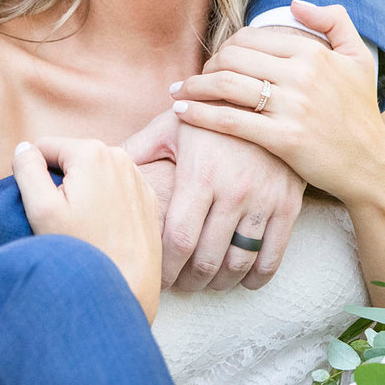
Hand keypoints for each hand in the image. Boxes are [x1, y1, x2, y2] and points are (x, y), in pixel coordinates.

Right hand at [12, 136, 161, 322]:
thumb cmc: (84, 250)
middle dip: (61, 182)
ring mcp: (137, 177)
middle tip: (64, 218)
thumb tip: (24, 148)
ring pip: (93, 174)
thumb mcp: (42, 209)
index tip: (44, 204)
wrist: (130, 287)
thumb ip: (27, 169)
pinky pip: (115, 189)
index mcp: (91, 152)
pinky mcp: (147, 198)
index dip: (35, 174)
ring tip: (85, 226)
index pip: (44, 147)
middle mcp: (120, 155)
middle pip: (71, 159)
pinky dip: (105, 202)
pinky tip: (104, 229)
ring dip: (83, 191)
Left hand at [124, 110, 303, 292]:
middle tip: (179, 286)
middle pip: (207, 258)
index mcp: (200, 175)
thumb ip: (136, 151)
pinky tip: (242, 280)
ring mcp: (263, 199)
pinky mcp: (288, 204)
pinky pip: (273, 255)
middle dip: (189, 281)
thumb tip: (97, 169)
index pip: (178, 239)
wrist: (264, 98)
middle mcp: (233, 190)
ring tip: (206, 283)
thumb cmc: (208, 114)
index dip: (166, 268)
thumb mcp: (170, 126)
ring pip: (239, 262)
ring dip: (220, 282)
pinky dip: (257, 277)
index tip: (156, 278)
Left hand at [171, 1, 384, 208]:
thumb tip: (295, 3)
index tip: (216, 61)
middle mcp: (301, 75)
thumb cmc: (361, 112)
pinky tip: (182, 113)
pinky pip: (230, 120)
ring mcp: (292, 107)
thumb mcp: (358, 58)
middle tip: (194, 79)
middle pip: (232, 57)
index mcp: (312, 52)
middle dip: (206, 66)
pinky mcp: (283, 138)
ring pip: (226, 85)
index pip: (250, 37)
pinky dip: (200, 114)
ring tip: (178, 93)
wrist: (372, 165)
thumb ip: (334, 21)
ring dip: (194, 87)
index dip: (225, 46)